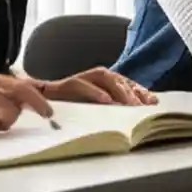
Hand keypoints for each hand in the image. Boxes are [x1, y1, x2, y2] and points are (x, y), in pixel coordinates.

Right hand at [37, 67, 157, 105]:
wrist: (38, 105)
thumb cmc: (69, 111)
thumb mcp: (96, 112)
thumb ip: (114, 110)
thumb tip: (138, 115)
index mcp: (103, 83)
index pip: (127, 83)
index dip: (141, 92)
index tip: (153, 103)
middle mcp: (94, 77)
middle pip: (118, 78)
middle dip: (132, 92)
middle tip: (142, 107)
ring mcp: (80, 79)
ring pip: (103, 76)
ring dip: (117, 89)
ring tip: (128, 104)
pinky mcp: (64, 85)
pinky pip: (80, 84)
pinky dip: (94, 92)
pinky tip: (106, 101)